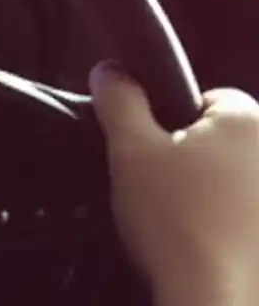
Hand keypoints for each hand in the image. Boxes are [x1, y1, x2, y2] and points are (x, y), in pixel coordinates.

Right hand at [90, 63, 258, 305]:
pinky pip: (247, 211)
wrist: (212, 297)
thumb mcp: (128, 149)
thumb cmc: (176, 220)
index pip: (206, 98)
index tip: (152, 152)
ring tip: (183, 219)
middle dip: (193, 156)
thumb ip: (119, 100)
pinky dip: (231, 220)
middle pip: (223, 138)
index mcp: (247, 118)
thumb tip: (110, 71)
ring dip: (214, 189)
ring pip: (236, 177)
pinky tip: (207, 240)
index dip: (170, 122)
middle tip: (161, 187)